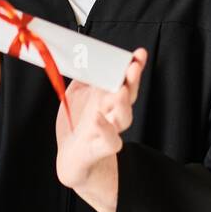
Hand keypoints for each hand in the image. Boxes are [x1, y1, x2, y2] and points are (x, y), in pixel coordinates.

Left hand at [55, 48, 146, 211]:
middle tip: (133, 67)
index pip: (126, 80)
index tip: (139, 54)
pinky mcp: (100, 149)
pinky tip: (98, 119)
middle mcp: (112, 113)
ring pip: (124, 118)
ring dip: (123, 104)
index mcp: (109, 98)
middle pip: (128, 96)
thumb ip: (83, 75)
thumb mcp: (77, 94)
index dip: (134, 67)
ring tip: (120, 91)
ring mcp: (109, 131)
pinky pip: (110, 142)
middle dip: (132, 81)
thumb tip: (82, 54)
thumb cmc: (77, 123)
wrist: (71, 158)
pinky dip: (106, 130)